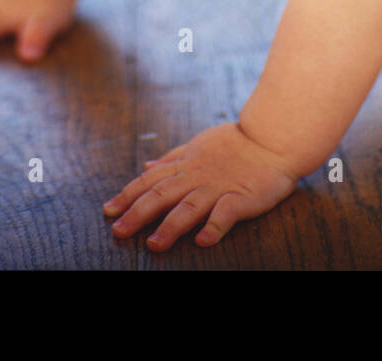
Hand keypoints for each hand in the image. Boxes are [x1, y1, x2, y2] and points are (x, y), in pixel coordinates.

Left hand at [103, 122, 299, 250]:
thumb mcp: (198, 144)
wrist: (273, 138)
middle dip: (138, 213)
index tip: (108, 211)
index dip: (128, 195)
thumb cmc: (237, 143)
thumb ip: (172, 158)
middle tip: (119, 231)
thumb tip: (146, 167)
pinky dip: (214, 227)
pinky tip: (202, 241)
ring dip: (171, 225)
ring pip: (190, 206)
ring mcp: (218, 187)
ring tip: (155, 243)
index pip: (150, 180)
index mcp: (186, 164)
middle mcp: (197, 177)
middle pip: (162, 194)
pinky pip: (225, 213)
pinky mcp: (241, 197)